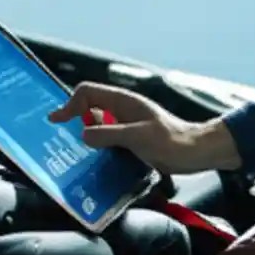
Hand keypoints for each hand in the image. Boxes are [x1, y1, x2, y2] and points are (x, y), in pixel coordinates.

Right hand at [47, 82, 240, 173]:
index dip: (70, 104)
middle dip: (73, 119)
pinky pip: (107, 139)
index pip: (87, 92)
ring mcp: (126, 124)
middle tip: (60, 140)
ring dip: (85, 135)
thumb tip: (82, 134)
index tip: (58, 122)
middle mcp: (122, 110)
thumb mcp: (138, 137)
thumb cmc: (172, 141)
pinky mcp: (131, 139)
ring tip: (74, 154)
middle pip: (88, 107)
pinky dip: (97, 146)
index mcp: (123, 101)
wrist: (197, 152)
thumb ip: (109, 134)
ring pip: (97, 124)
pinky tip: (95, 162)